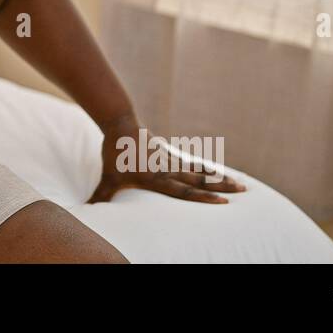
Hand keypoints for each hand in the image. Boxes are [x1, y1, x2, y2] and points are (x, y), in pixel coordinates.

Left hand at [89, 123, 246, 204]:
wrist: (120, 123)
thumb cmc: (114, 153)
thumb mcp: (108, 177)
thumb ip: (102, 195)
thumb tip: (89, 208)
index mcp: (156, 177)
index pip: (184, 190)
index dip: (204, 197)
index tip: (223, 201)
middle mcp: (168, 169)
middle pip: (199, 180)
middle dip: (221, 187)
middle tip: (243, 191)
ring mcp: (171, 160)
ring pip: (199, 171)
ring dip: (218, 177)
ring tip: (240, 183)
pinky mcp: (170, 153)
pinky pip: (190, 163)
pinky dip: (204, 168)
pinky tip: (216, 171)